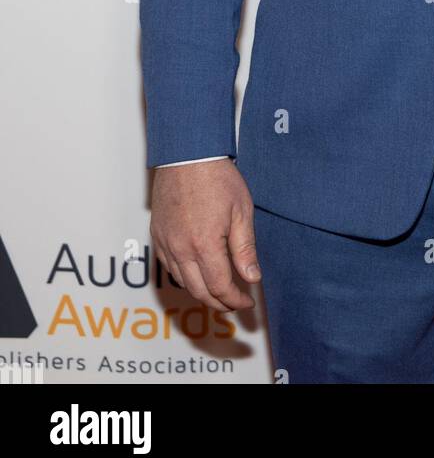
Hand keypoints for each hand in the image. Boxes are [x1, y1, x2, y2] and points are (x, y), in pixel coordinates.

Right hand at [150, 158, 261, 310]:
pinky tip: (197, 272)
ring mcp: (165, 243)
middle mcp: (181, 249)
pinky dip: (184, 277)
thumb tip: (252, 278)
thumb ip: (245, 249)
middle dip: (219, 303)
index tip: (247, 302)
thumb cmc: (218, 178)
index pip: (220, 287)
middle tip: (235, 303)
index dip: (235, 300)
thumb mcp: (241, 211)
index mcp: (204, 245)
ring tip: (219, 291)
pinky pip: (168, 266)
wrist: (187, 154)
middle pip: (199, 291)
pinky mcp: (156, 235)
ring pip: (182, 282)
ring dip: (201, 292)